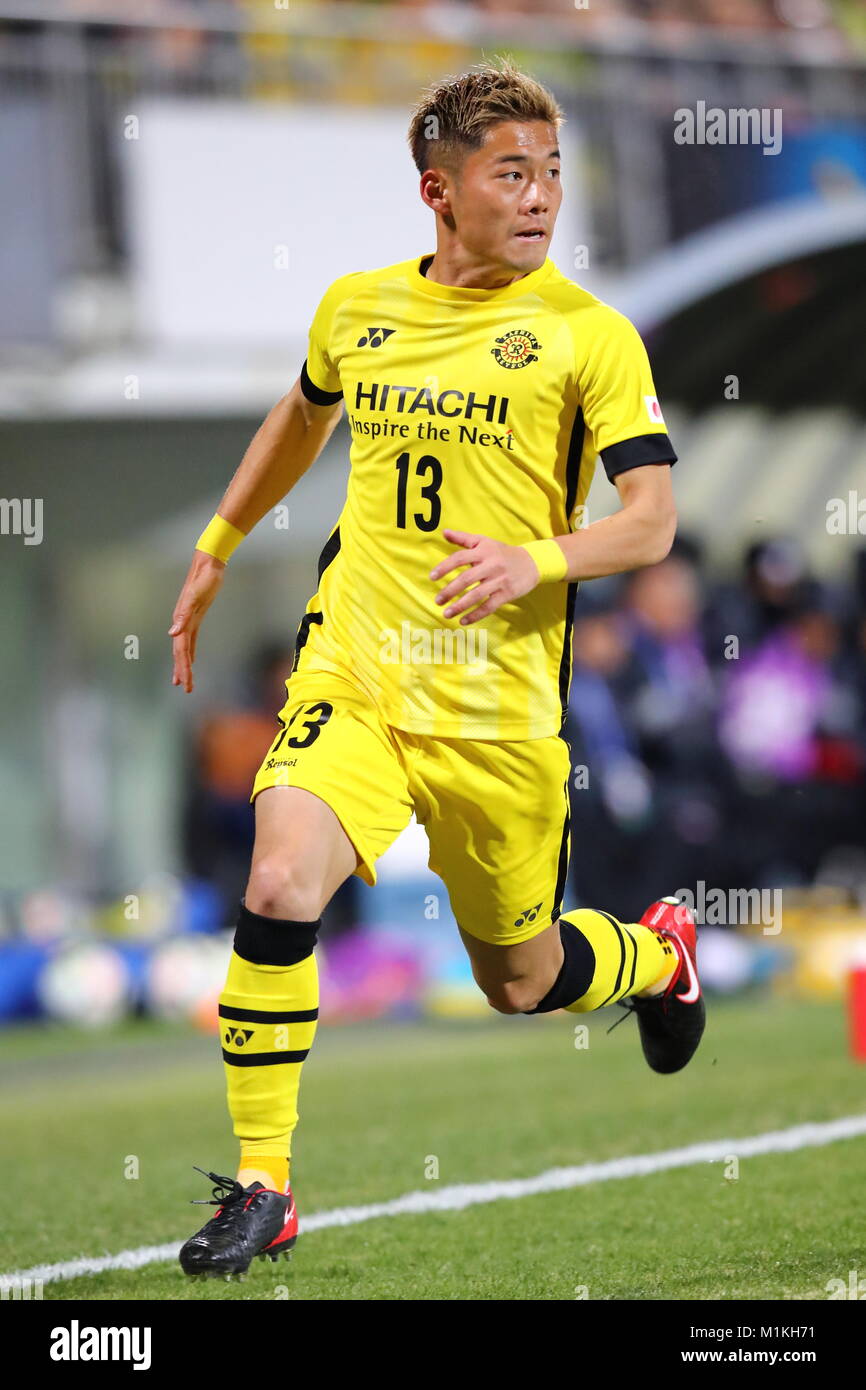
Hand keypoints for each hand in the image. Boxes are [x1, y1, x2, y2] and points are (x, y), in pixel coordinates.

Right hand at [168, 551, 225, 691]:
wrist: (208, 564)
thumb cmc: (204, 578)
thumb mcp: (196, 596)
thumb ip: (183, 614)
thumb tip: (173, 633)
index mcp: (182, 621)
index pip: (181, 651)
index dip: (183, 668)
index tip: (185, 684)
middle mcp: (182, 623)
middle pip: (181, 653)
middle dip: (183, 671)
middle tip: (186, 690)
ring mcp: (188, 620)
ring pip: (184, 649)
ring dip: (183, 665)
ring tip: (183, 681)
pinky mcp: (195, 617)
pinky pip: (191, 640)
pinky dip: (190, 652)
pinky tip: (191, 660)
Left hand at [429, 528, 542, 625]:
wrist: (532, 562)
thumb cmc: (502, 552)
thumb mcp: (484, 542)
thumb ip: (463, 538)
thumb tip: (444, 532)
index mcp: (483, 551)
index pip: (459, 558)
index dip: (444, 567)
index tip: (432, 577)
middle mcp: (491, 565)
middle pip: (466, 578)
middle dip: (449, 591)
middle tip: (437, 601)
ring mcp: (499, 580)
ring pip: (476, 595)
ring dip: (459, 606)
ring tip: (446, 614)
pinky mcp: (507, 593)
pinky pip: (489, 607)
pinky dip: (475, 615)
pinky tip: (463, 621)